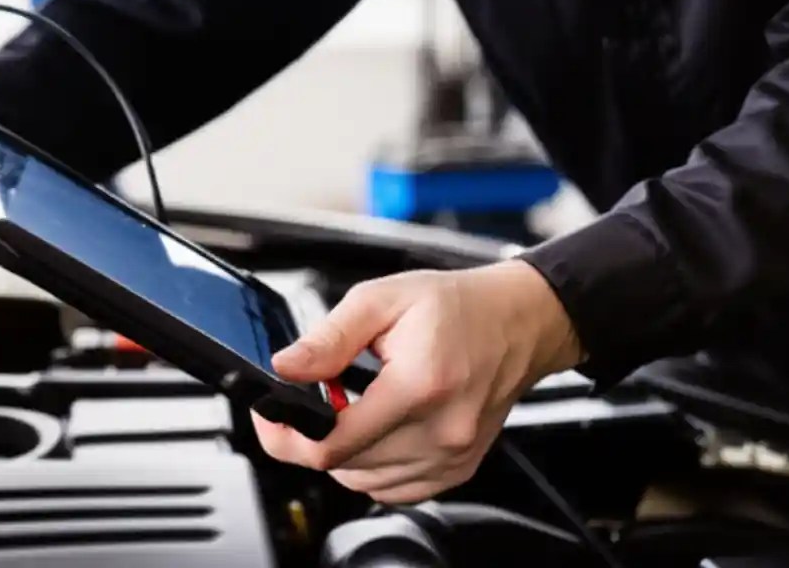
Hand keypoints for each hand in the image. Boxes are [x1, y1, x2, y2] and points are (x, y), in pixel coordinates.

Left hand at [253, 261, 582, 503]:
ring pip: (364, 481)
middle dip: (311, 436)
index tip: (270, 414)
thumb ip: (329, 338)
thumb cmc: (455, 307)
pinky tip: (375, 428)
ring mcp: (452, 456)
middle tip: (310, 398)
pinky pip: (392, 488)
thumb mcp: (381, 300)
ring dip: (342, 452)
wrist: (518, 321)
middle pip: (343, 465)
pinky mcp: (457, 470)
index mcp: (419, 386)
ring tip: (349, 407)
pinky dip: (371, 465)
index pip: (333, 443)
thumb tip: (285, 367)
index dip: (286, 435)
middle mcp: (441, 431)